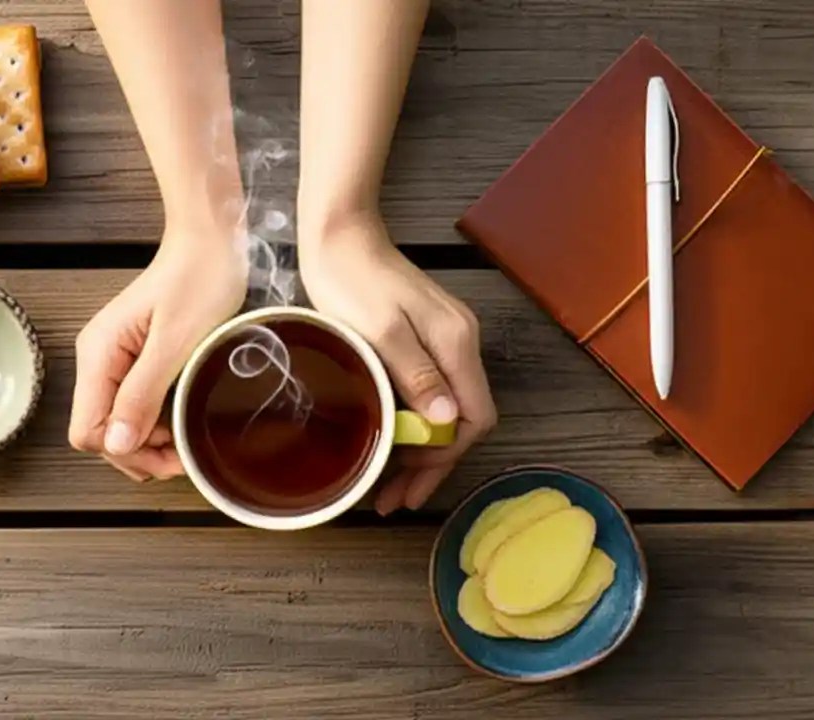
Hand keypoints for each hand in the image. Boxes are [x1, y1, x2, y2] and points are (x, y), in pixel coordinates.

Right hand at [69, 225, 245, 480]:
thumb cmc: (199, 279)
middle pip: (98, 431)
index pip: (87, 429)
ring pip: (114, 422)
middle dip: (137, 453)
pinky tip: (177, 421)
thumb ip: (142, 392)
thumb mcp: (175, 342)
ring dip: (145, 442)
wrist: (209, 241)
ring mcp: (112, 358)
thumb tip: (115, 444)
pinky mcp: (130, 357)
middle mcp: (96, 358)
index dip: (125, 452)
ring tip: (183, 443)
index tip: (170, 455)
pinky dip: (151, 422)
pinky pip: (129, 403)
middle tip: (182, 458)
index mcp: (99, 354)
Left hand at [298, 210, 496, 513]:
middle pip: (462, 421)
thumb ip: (415, 375)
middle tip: (396, 500)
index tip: (410, 482)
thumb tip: (447, 421)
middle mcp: (459, 344)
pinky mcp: (424, 339)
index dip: (446, 456)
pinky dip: (414, 425)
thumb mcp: (380, 331)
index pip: (474, 417)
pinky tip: (391, 442)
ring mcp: (444, 341)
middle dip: (433, 464)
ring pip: (445, 410)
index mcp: (455, 343)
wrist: (339, 236)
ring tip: (390, 486)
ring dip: (422, 450)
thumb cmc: (352, 280)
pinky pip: (430, 394)